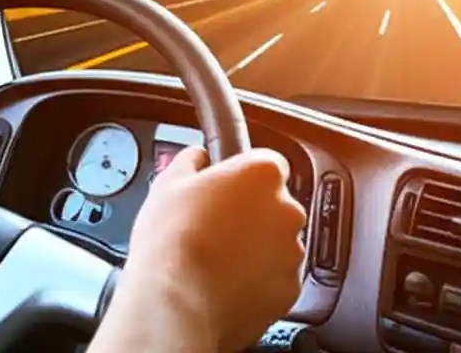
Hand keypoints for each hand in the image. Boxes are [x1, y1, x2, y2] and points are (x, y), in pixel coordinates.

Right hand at [92, 146, 306, 351]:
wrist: (177, 302)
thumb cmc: (172, 241)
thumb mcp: (169, 183)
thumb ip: (191, 161)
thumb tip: (197, 157)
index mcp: (261, 174)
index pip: (265, 162)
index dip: (241, 176)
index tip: (224, 187)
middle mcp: (286, 210)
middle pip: (273, 203)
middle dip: (248, 212)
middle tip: (212, 225)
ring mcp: (292, 252)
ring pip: (276, 242)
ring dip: (254, 246)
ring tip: (215, 257)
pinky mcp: (289, 289)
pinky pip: (276, 276)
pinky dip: (257, 278)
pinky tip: (225, 280)